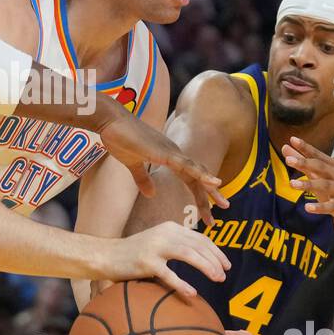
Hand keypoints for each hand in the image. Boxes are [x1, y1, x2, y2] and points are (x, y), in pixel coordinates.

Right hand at [97, 107, 228, 222]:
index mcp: (169, 158)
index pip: (190, 179)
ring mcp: (171, 152)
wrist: (111, 121)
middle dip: (209, 197)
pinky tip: (213, 182)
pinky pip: (186, 165)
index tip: (207, 213)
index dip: (199, 196)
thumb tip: (152, 194)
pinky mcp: (164, 152)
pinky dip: (200, 174)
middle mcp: (175, 155)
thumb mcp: (133, 164)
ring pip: (196, 173)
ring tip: (222, 203)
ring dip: (210, 189)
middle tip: (221, 211)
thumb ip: (143, 179)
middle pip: (197, 178)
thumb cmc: (121, 138)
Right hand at [98, 221, 230, 298]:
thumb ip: (177, 244)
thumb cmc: (134, 253)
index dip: (216, 251)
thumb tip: (201, 255)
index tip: (227, 265)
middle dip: (215, 260)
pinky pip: (168, 274)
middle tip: (225, 275)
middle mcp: (165, 233)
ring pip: (189, 255)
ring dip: (206, 267)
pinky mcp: (145, 262)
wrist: (106, 255)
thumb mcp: (159, 242)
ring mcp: (155, 247)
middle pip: (198, 245)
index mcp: (170, 228)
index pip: (200, 238)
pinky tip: (192, 293)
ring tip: (218, 279)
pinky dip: (182, 284)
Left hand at [283, 136, 333, 237]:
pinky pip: (330, 206)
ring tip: (291, 184)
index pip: (317, 155)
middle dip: (305, 162)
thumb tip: (285, 147)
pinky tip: (307, 207)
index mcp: (332, 167)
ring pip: (324, 185)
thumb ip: (302, 163)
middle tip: (288, 160)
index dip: (306, 147)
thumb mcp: (318, 177)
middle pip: (320, 167)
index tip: (292, 139)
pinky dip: (319, 207)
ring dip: (308, 184)